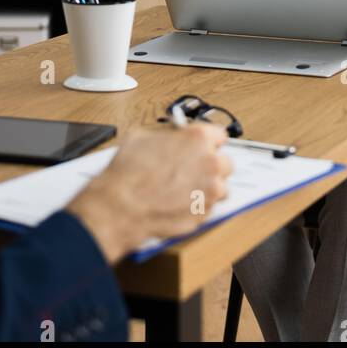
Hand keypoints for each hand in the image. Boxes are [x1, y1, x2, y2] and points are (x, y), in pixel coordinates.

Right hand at [67, 123, 232, 263]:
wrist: (121, 206)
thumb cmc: (128, 172)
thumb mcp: (143, 136)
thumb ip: (167, 134)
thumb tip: (173, 135)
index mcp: (198, 138)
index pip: (219, 134)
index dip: (208, 141)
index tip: (204, 146)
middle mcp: (210, 163)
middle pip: (225, 162)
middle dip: (211, 165)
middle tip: (192, 169)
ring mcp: (211, 190)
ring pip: (220, 187)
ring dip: (207, 188)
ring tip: (183, 189)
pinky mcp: (205, 213)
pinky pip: (208, 207)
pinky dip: (197, 205)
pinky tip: (178, 203)